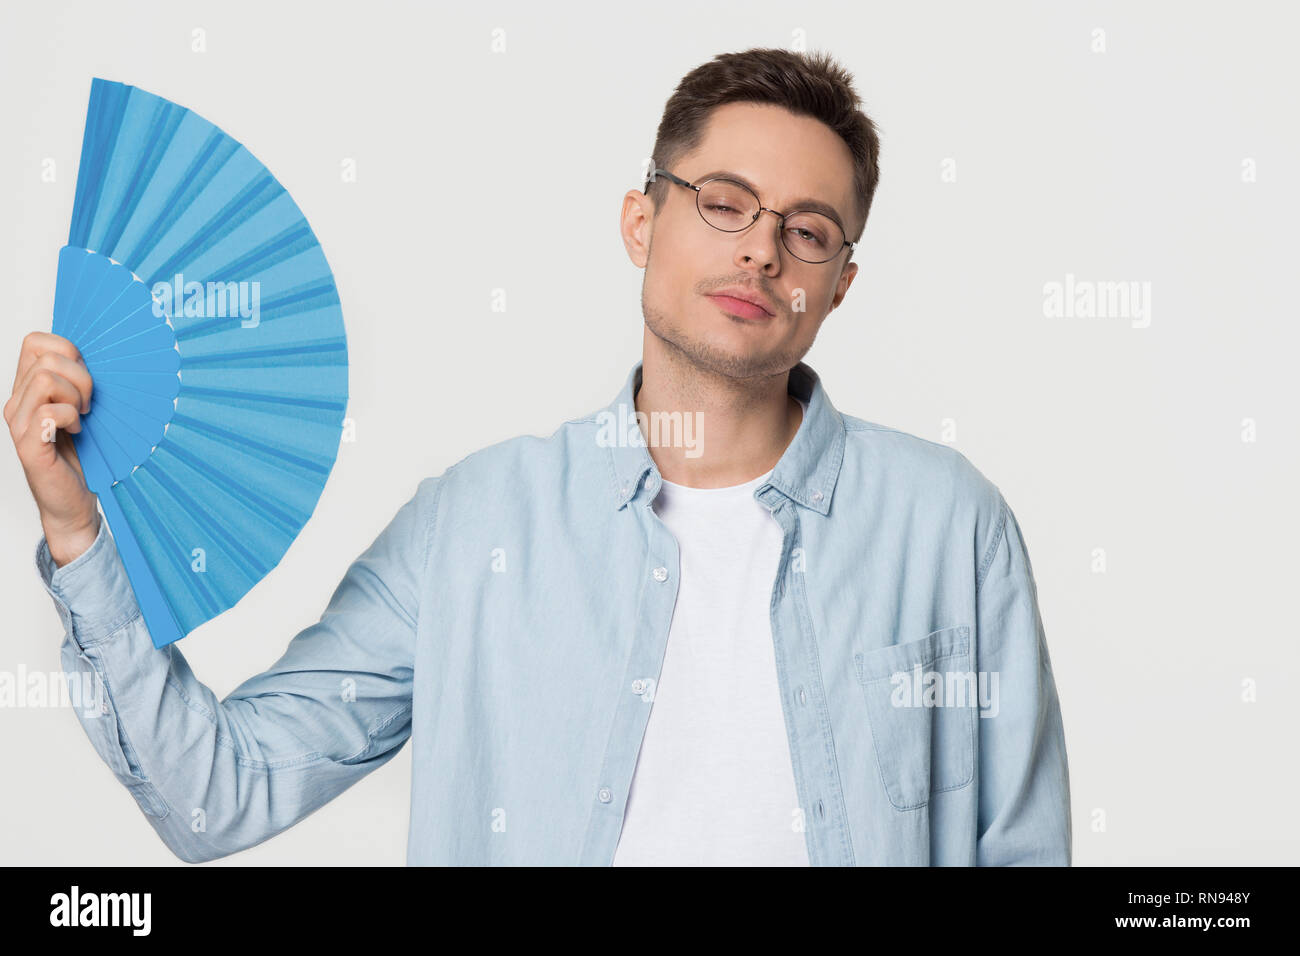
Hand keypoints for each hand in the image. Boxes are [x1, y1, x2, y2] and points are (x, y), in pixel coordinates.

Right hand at [4, 331, 100, 566]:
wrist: (75, 502)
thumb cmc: (84, 455)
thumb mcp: (84, 409)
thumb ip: (80, 381)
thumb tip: (103, 352)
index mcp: (28, 389)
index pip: (36, 341)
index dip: (68, 351)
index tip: (85, 381)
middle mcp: (17, 402)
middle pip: (44, 356)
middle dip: (80, 375)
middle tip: (89, 403)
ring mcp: (19, 423)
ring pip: (45, 378)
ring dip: (76, 396)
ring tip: (81, 418)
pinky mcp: (29, 445)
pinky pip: (49, 411)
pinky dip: (71, 417)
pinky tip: (76, 432)